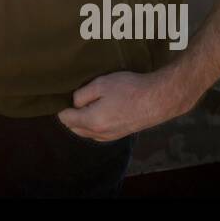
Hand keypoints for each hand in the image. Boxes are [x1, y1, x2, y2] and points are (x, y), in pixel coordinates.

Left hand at [56, 69, 189, 141]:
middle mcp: (99, 134)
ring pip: (87, 132)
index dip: (61, 107)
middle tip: (72, 99)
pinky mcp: (120, 134)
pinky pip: (98, 133)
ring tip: (86, 103)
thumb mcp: (101, 85)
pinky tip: (100, 110)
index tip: (61, 96)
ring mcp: (111, 136)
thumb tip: (74, 103)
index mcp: (92, 121)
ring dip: (82, 121)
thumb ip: (82, 95)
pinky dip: (93, 124)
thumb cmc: (130, 89)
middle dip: (70, 116)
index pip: (66, 119)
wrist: (158, 99)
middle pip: (75, 128)